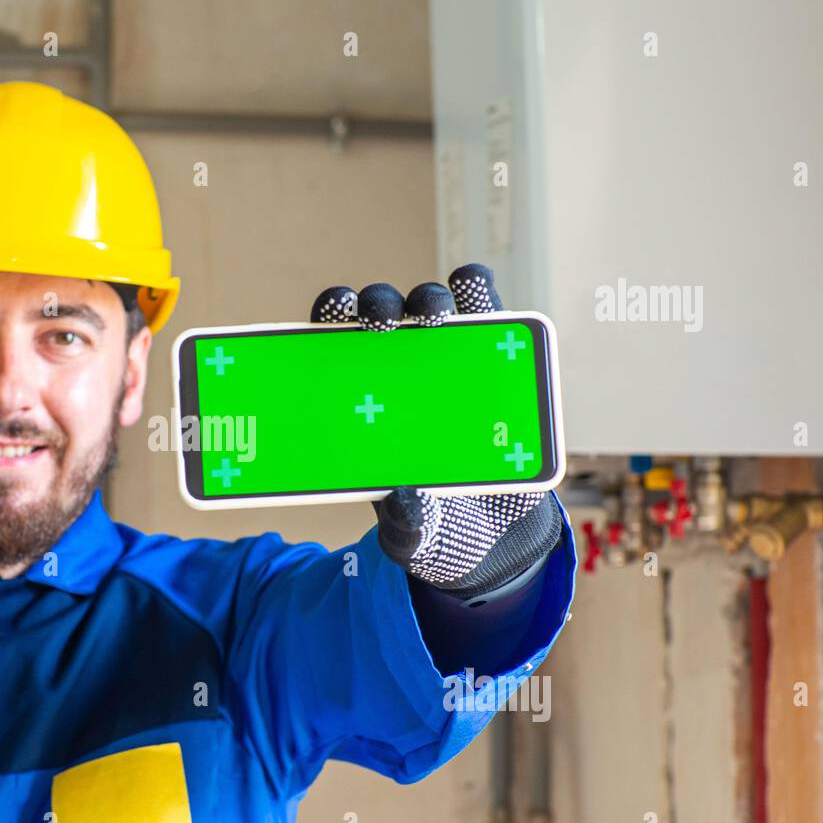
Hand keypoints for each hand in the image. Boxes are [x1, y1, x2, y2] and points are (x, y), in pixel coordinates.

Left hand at [310, 264, 561, 598]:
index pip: (332, 345)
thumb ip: (405, 522)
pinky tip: (470, 288)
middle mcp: (396, 368)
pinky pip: (482, 313)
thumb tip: (406, 499)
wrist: (494, 532)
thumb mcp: (413, 534)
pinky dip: (476, 293)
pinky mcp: (488, 357)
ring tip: (434, 316)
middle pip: (378, 316)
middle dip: (376, 306)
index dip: (328, 318)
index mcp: (358, 403)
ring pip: (427, 307)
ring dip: (426, 300)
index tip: (331, 315)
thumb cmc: (434, 525)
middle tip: (381, 324)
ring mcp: (443, 358)